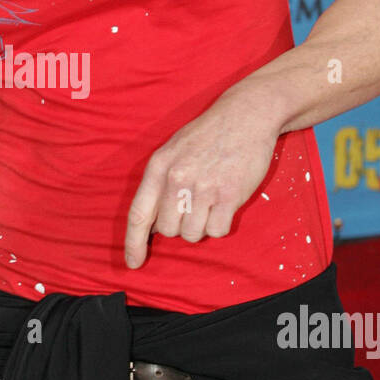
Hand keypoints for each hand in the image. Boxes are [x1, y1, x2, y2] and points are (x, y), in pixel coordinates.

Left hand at [123, 88, 282, 268]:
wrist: (246, 116)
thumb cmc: (208, 135)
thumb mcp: (173, 150)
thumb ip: (160, 182)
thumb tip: (152, 222)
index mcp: (159, 167)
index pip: (138, 214)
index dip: (133, 243)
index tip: (133, 263)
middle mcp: (177, 179)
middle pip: (168, 230)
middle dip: (180, 226)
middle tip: (194, 207)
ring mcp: (203, 188)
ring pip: (193, 234)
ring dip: (202, 226)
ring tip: (211, 201)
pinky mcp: (229, 195)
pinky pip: (217, 230)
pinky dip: (221, 224)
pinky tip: (225, 203)